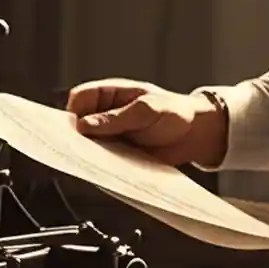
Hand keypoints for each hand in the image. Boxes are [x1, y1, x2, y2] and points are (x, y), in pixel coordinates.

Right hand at [65, 78, 227, 166]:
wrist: (195, 135)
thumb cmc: (174, 113)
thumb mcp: (147, 111)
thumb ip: (116, 118)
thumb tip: (84, 126)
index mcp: (110, 94)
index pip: (80, 98)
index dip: (73, 112)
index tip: (77, 130)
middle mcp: (105, 114)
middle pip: (77, 124)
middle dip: (77, 138)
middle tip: (84, 151)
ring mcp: (110, 135)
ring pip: (87, 146)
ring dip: (90, 155)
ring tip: (100, 163)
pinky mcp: (117, 154)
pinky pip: (102, 161)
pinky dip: (103, 167)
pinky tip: (109, 172)